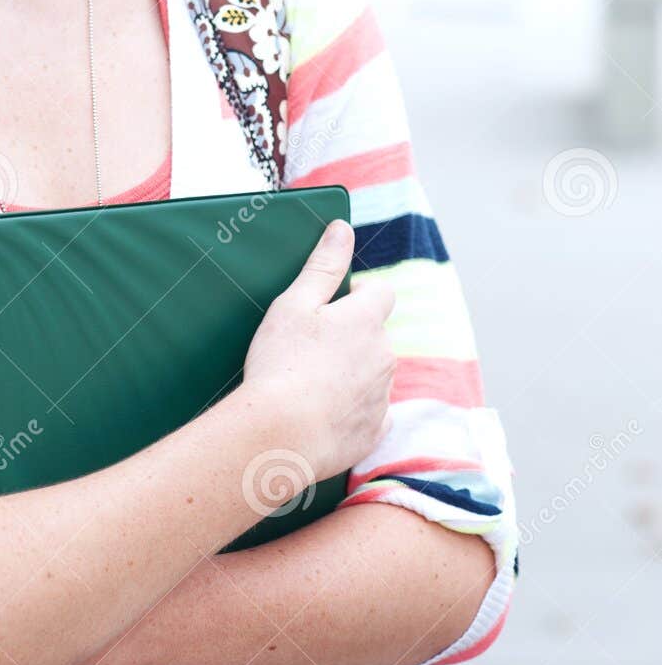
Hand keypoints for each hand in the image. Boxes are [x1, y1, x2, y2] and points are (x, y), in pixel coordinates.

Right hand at [241, 218, 395, 482]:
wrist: (280, 434)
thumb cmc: (281, 364)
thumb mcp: (294, 304)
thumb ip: (322, 265)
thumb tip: (342, 230)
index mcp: (366, 320)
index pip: (381, 292)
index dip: (358, 295)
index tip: (330, 308)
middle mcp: (384, 355)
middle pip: (375, 334)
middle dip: (350, 337)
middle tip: (308, 349)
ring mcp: (382, 395)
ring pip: (373, 372)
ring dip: (351, 373)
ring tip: (309, 384)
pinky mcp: (375, 431)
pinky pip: (371, 412)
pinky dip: (352, 410)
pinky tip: (322, 414)